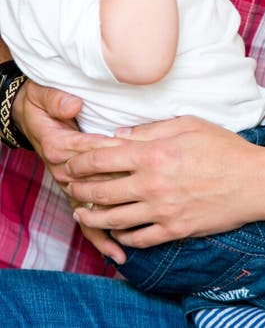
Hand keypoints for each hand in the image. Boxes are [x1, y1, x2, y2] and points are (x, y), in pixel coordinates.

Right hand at [13, 80, 125, 261]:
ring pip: (91, 208)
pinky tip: (117, 253)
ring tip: (129, 244)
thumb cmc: (42, 105)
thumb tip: (73, 105)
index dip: (112, 154)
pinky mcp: (76, 193)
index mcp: (60, 146)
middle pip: (95, 184)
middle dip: (121, 191)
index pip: (90, 153)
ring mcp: (70, 186)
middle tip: (149, 198)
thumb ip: (58, 100)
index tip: (136, 158)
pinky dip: (101, 237)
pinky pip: (87, 220)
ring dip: (111, 225)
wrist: (31, 116)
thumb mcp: (45, 97)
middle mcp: (64, 171)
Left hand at [68, 116, 264, 247]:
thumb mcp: (189, 125)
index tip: (71, 162)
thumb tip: (119, 135)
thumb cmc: (225, 148)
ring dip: (92, 217)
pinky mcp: (174, 230)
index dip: (80, 161)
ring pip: (113, 219)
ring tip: (81, 213)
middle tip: (70, 188)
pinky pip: (138, 239)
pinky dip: (121, 237)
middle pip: (101, 191)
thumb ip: (151, 130)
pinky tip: (115, 232)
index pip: (103, 158)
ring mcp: (162, 211)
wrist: (254, 182)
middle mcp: (152, 184)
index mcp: (154, 154)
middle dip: (79, 190)